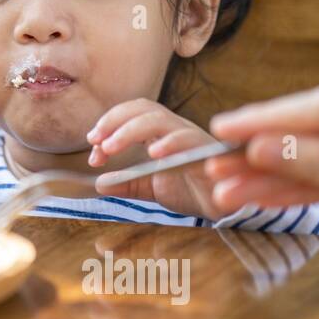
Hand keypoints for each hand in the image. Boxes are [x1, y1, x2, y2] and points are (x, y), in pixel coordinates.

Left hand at [86, 99, 221, 218]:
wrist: (225, 208)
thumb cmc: (192, 190)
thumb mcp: (151, 187)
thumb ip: (128, 183)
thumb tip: (99, 183)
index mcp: (161, 133)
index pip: (132, 113)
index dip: (110, 123)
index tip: (93, 143)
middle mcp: (176, 129)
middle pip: (144, 109)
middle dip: (115, 121)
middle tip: (96, 141)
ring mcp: (191, 138)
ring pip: (160, 120)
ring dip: (130, 130)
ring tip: (110, 146)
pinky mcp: (207, 153)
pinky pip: (188, 140)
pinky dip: (169, 144)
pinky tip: (153, 153)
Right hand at [206, 60, 318, 259]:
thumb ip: (316, 163)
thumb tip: (258, 148)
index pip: (317, 108)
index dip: (262, 123)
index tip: (218, 130)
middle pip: (312, 126)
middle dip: (262, 155)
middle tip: (212, 169)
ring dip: (277, 173)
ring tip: (227, 190)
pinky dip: (308, 180)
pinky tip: (264, 191)